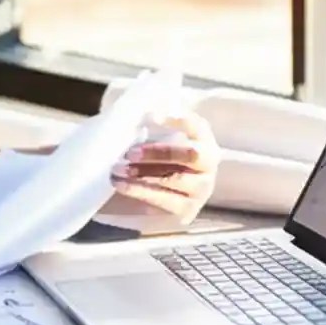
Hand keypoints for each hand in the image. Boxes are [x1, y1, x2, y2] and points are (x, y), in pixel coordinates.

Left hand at [97, 111, 221, 232]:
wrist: (156, 199)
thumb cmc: (156, 163)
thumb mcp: (157, 142)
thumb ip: (150, 128)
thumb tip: (132, 114)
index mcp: (204, 141)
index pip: (197, 126)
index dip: (177, 120)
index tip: (150, 115)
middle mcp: (208, 165)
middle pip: (190, 154)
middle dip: (158, 152)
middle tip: (129, 152)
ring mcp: (201, 189)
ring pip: (174, 179)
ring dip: (142, 173)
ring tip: (117, 170)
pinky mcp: (187, 209)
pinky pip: (163, 199)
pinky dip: (139, 191)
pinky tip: (120, 185)